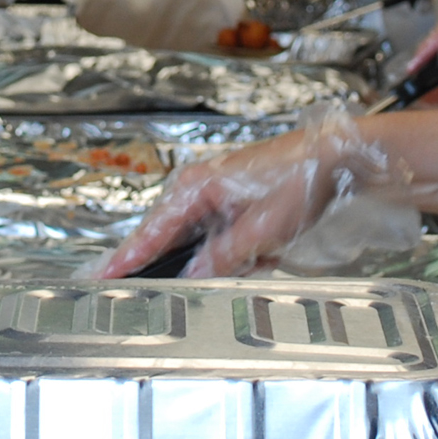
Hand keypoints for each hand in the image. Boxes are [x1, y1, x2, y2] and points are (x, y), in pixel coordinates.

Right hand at [95, 111, 396, 279]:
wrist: (338, 157)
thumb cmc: (300, 180)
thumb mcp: (261, 230)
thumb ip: (221, 257)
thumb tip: (190, 278)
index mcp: (196, 188)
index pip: (149, 233)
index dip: (125, 261)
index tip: (99, 280)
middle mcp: (198, 187)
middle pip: (170, 240)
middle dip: (188, 266)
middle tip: (193, 281)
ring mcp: (216, 194)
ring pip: (200, 244)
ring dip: (224, 260)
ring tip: (259, 255)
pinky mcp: (234, 202)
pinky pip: (222, 238)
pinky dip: (241, 251)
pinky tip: (268, 249)